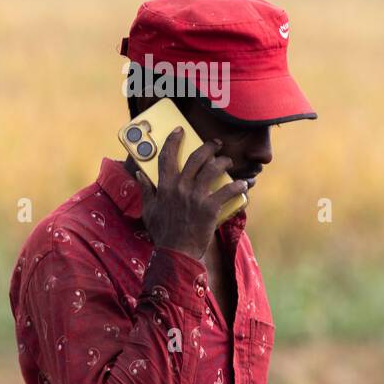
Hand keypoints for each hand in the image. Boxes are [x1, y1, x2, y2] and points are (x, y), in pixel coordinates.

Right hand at [134, 127, 247, 259]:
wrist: (176, 253)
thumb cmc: (163, 233)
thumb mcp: (149, 211)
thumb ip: (146, 191)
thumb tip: (140, 175)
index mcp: (164, 186)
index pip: (167, 156)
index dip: (173, 140)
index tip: (180, 130)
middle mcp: (180, 187)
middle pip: (196, 157)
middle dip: (208, 146)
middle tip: (216, 144)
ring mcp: (196, 197)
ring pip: (213, 169)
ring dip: (223, 162)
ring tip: (228, 162)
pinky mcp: (210, 208)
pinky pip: (228, 190)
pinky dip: (238, 186)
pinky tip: (243, 185)